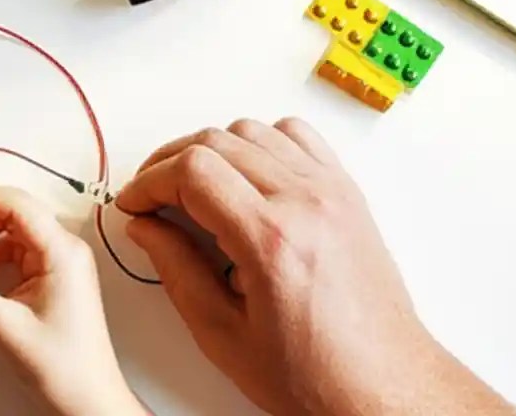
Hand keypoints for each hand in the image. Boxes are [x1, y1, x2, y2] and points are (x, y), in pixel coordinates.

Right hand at [0, 183, 143, 415]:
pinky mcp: (54, 274)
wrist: (88, 399)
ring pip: (13, 229)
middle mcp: (66, 249)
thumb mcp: (3, 326)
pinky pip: (17, 249)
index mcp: (62, 253)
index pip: (16, 204)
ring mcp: (62, 261)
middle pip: (15, 210)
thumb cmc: (63, 366)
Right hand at [118, 118, 515, 415]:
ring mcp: (331, 191)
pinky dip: (261, 143)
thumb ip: (176, 270)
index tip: (135, 203)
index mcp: (270, 240)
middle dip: (169, 163)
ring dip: (212, 150)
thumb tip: (145, 227)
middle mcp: (305, 203)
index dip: (149, 182)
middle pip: (216, 141)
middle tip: (151, 196)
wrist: (381, 386)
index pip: (192, 171)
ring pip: (253, 130)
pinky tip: (245, 176)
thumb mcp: (222, 334)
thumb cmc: (313, 374)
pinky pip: (297, 136)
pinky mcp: (347, 193)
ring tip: (193, 188)